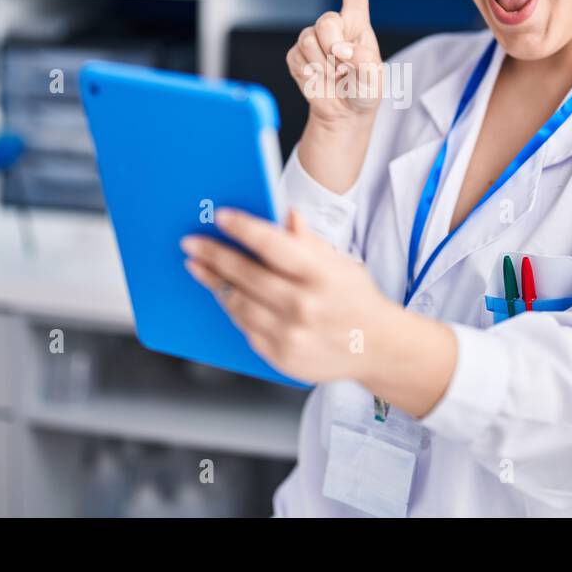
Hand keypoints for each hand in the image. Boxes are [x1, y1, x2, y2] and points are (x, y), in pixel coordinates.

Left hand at [180, 206, 400, 384]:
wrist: (378, 347)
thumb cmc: (357, 300)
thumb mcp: (341, 263)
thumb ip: (309, 241)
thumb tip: (287, 216)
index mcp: (322, 275)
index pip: (273, 245)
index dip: (243, 229)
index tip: (221, 218)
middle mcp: (305, 305)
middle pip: (247, 275)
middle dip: (214, 255)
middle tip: (193, 243)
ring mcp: (291, 334)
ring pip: (239, 303)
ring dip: (215, 282)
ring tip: (199, 267)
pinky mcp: (281, 355)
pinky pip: (245, 327)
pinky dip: (232, 307)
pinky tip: (223, 293)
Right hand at [286, 0, 382, 129]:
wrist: (343, 114)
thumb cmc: (364, 92)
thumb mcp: (375, 80)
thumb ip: (364, 64)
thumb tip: (342, 50)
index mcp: (357, 22)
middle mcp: (334, 26)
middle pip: (327, 21)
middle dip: (335, 48)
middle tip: (344, 67)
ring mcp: (312, 39)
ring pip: (310, 41)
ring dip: (324, 66)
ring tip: (334, 77)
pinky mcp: (296, 55)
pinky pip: (298, 58)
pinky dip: (310, 74)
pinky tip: (319, 81)